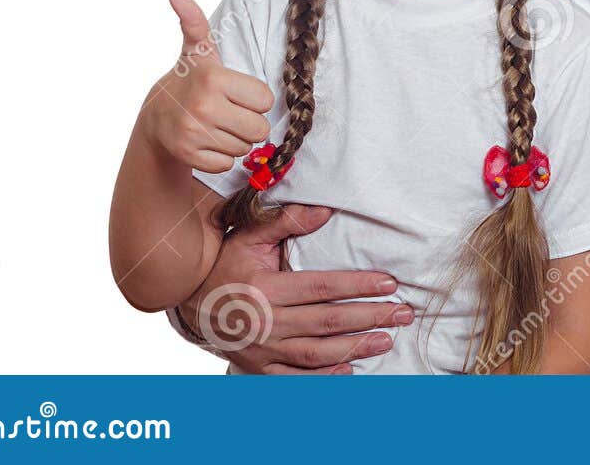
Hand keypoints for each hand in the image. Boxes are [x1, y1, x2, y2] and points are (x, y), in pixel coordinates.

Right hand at [140, 0, 273, 172]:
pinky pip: (227, 164)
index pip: (266, 100)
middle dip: (248, 123)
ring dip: (235, 140)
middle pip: (260, 128)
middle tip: (228, 113)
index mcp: (214, 78)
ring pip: (244, 148)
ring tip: (215, 126)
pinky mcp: (188, 155)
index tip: (235, 94)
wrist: (155, 118)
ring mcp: (194, 132)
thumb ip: (195, 23)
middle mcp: (204, 105)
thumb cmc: (189, 81)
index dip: (254, 99)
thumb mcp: (197, 52)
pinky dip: (220, 157)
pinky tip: (205, 142)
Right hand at [178, 203, 414, 373]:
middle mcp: (265, 322)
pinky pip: (295, 378)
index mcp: (265, 289)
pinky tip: (350, 371)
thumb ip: (286, 221)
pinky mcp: (258, 367)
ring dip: (356, 348)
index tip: (390, 283)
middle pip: (327, 322)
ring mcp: (262, 350)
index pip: (323, 287)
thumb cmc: (225, 264)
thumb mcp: (249, 236)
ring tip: (386, 340)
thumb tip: (325, 210)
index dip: (359, 285)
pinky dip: (324, 377)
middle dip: (370, 317)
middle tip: (403, 313)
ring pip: (316, 353)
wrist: (186, 300)